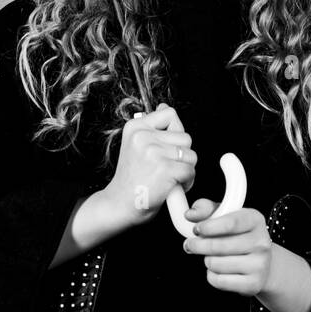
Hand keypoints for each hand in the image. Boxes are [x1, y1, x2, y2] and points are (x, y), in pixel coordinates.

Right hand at [104, 103, 196, 226]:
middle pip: (185, 137)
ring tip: (168, 177)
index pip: (170, 114)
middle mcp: (143, 136)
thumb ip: (153, 127)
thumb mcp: (135, 145)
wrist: (120, 204)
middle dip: (181, 155)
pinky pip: (190, 170)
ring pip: (191, 155)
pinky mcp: (165, 169)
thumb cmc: (132, 178)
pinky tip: (171, 186)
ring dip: (185, 169)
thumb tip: (165, 107)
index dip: (175, 131)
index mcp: (136, 126)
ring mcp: (154, 152)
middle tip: (165, 167)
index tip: (165, 146)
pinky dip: (186, 182)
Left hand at [181, 199, 273, 296]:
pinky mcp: (253, 284)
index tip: (196, 229)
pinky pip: (219, 281)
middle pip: (219, 246)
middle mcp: (261, 242)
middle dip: (198, 245)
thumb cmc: (238, 235)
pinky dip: (211, 275)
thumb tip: (191, 214)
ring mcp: (259, 264)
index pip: (230, 223)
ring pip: (216, 264)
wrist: (261, 262)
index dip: (209, 227)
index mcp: (255, 220)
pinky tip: (217, 270)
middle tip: (190, 244)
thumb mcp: (225, 216)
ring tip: (211, 257)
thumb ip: (206, 210)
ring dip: (207, 260)